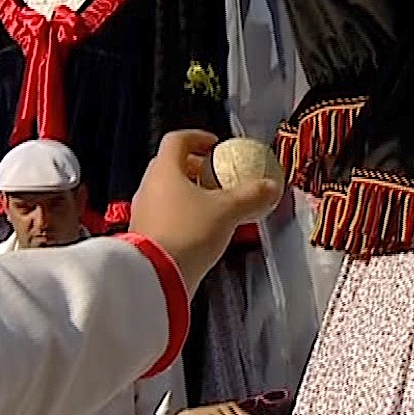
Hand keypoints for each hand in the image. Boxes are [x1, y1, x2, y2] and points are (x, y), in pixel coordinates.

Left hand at [129, 131, 281, 296]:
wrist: (157, 277)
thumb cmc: (187, 234)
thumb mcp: (227, 211)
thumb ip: (251, 195)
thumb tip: (270, 187)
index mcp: (164, 170)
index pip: (177, 140)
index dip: (198, 137)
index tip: (215, 146)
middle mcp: (148, 187)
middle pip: (171, 166)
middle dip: (196, 169)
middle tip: (218, 177)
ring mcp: (143, 213)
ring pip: (168, 193)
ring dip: (190, 195)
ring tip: (215, 207)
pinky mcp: (145, 237)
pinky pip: (166, 218)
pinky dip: (184, 217)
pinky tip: (203, 231)